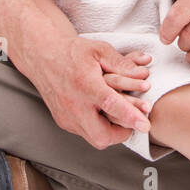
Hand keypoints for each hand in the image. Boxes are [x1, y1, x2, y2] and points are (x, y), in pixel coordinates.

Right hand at [29, 36, 152, 148]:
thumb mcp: (100, 50)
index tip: (145, 125)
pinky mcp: (63, 121)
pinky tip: (104, 116)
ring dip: (111, 132)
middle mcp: (74, 105)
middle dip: (122, 133)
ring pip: (93, 138)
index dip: (130, 116)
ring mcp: (67, 116)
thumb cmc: (73, 52)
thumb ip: (122, 64)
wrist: (44, 56)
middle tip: (133, 123)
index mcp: (86, 85)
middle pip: (101, 135)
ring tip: (121, 119)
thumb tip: (144, 73)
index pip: (110, 105)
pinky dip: (98, 128)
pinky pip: (85, 133)